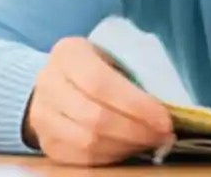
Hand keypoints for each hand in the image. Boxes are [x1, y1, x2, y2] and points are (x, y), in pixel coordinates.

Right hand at [23, 37, 173, 165]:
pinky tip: (130, 147)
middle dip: (136, 130)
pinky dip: (111, 156)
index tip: (164, 119)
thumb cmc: (98, 63)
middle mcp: (48, 84)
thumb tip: (168, 103)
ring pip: (87, 142)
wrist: (57, 79)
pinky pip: (82, 158)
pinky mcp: (46, 142)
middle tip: (162, 135)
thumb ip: (136, 71)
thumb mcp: (114, 52)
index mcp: (68, 54)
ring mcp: (42, 116)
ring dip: (126, 146)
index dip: (136, 105)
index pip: (101, 83)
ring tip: (149, 141)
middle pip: (94, 117)